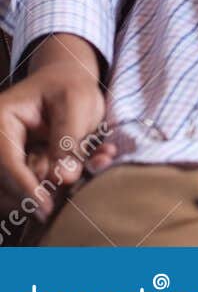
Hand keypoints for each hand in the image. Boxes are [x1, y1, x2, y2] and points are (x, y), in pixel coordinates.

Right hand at [0, 34, 113, 220]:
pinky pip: (33, 190)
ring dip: (55, 188)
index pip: (6, 161)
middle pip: (7, 183)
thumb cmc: (71, 88)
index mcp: (1, 121)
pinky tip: (93, 162)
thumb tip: (63, 179)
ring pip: (19, 192)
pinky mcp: (19, 170)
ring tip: (93, 162)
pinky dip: (61, 185)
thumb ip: (68, 140)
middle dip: (43, 189)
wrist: (69, 83)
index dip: (24, 186)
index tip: (44, 207)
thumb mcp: (76, 104)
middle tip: (78, 182)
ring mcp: (7, 158)